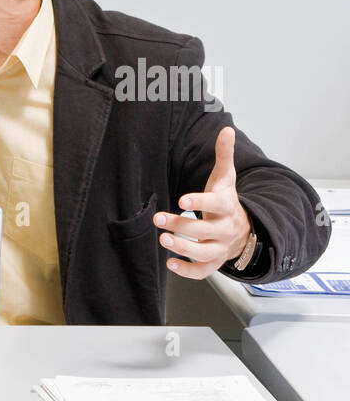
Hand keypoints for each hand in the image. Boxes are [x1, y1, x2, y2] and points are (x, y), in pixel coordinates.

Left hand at [154, 126, 252, 280]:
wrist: (242, 229)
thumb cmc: (226, 200)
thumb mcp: (226, 177)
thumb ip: (223, 154)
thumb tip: (226, 129)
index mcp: (226, 207)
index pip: (215, 205)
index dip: (199, 203)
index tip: (181, 200)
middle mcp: (225, 229)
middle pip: (203, 230)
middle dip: (180, 225)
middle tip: (157, 218)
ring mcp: (220, 248)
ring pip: (203, 253)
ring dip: (182, 248)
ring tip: (163, 240)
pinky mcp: (214, 262)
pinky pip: (203, 271)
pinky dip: (188, 271)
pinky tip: (170, 264)